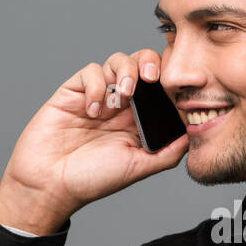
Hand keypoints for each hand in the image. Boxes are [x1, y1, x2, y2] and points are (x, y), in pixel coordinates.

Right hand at [0, 49, 187, 233]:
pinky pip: (91, 72)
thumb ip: (167, 152)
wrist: (51, 185)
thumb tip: (194, 134)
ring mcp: (97, 96)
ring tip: (122, 96)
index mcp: (138, 119)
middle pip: (140, 64)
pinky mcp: (73, 92)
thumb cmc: (91, 180)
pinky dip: (97, 86)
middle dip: (149, 63)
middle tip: (150, 78)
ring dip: (125, 72)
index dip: (168, 80)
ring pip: (117, 61)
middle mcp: (119, 104)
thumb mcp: (138, 167)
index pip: (159, 86)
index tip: (174, 87)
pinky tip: (93, 111)